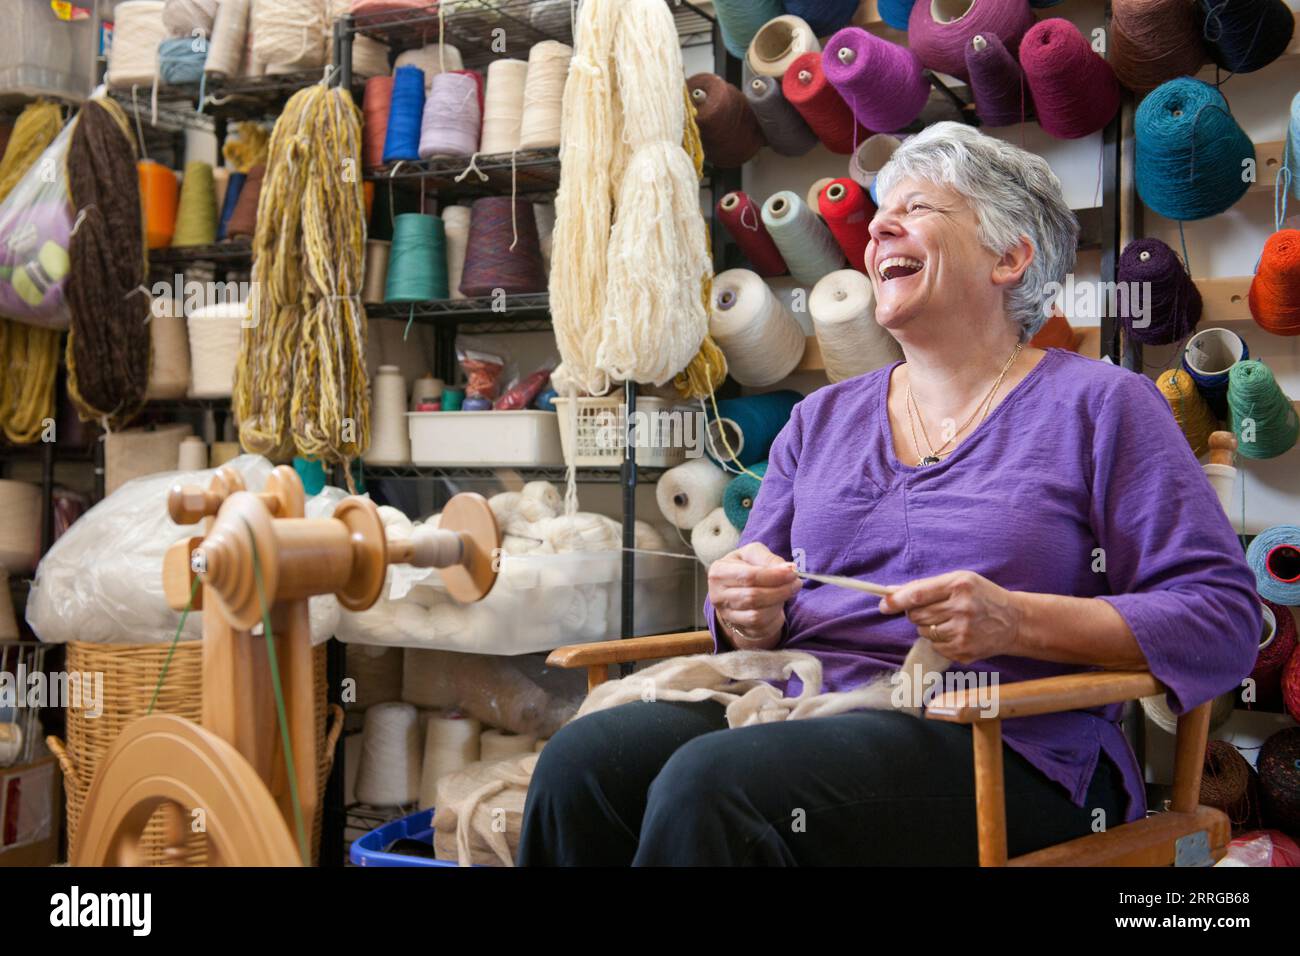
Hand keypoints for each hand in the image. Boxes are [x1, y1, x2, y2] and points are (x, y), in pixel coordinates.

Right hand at [707, 542, 801, 647]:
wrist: (737, 588)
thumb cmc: (745, 566)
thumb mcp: (753, 554)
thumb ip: (769, 558)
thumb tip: (788, 569)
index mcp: (718, 572)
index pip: (748, 576)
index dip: (774, 576)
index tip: (792, 573)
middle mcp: (717, 595)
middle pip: (753, 597)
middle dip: (780, 590)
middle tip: (796, 583)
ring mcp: (726, 614)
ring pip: (757, 616)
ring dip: (778, 604)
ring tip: (788, 592)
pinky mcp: (738, 628)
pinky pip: (760, 627)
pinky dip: (775, 616)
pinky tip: (779, 604)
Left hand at [878, 570, 1021, 663]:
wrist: (1014, 621)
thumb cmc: (982, 596)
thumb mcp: (960, 580)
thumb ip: (927, 586)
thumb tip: (892, 592)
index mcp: (959, 585)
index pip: (918, 595)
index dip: (896, 600)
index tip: (883, 604)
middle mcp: (962, 608)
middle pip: (916, 615)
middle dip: (916, 613)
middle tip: (934, 609)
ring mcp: (963, 632)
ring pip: (923, 632)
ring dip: (928, 627)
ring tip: (950, 620)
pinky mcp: (964, 651)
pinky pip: (934, 646)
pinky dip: (939, 641)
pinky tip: (957, 633)